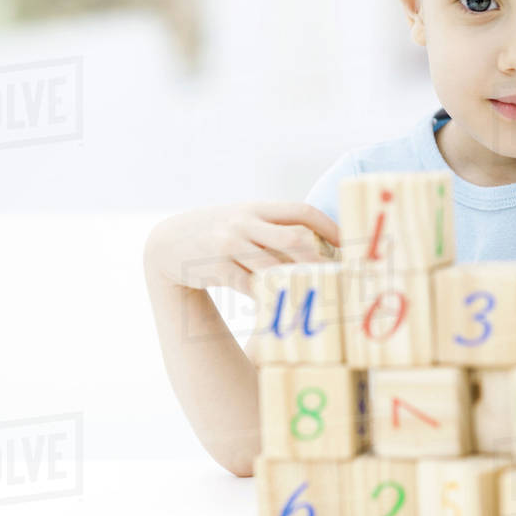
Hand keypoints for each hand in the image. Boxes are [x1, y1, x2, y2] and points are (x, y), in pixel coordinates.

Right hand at [143, 201, 339, 296]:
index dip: (329, 227)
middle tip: (339, 279)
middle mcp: (245, 222)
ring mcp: (230, 245)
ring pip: (273, 266)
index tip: (348, 244)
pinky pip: (250, 286)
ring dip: (297, 284)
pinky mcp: (216, 268)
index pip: (302, 212)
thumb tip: (314, 245)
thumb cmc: (216, 233)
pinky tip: (282, 307)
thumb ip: (271, 226)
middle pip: (294, 239)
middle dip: (320, 261)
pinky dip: (268, 298)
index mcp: (257, 208)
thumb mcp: (242, 219)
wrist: (167, 243)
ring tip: (317, 298)